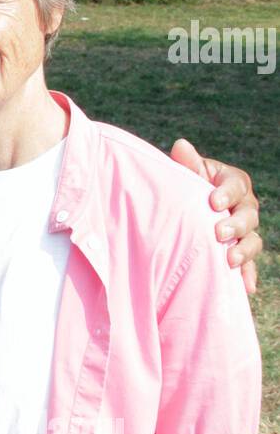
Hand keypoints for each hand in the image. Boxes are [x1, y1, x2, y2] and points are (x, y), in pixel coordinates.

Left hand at [169, 140, 261, 293]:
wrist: (181, 211)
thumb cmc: (183, 187)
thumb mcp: (184, 175)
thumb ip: (186, 165)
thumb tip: (180, 145)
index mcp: (232, 182)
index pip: (236, 185)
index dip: (227, 193)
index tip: (213, 202)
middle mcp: (243, 205)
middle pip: (249, 214)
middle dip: (236, 224)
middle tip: (219, 233)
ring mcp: (244, 230)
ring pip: (253, 239)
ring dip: (244, 250)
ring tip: (230, 261)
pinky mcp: (239, 251)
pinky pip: (248, 265)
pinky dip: (247, 275)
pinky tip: (245, 288)